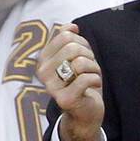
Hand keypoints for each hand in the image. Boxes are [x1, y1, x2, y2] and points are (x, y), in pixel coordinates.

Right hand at [37, 23, 104, 140]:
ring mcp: (52, 87)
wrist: (85, 113)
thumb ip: (68, 41)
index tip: (84, 54)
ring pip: (80, 62)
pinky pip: (86, 79)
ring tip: (93, 76)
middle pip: (72, 47)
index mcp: (43, 59)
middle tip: (90, 67)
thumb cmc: (81, 83)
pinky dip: (96, 79)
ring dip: (94, 67)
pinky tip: (94, 85)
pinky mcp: (65, 99)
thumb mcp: (74, 58)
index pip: (65, 36)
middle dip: (88, 55)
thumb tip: (72, 26)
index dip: (81, 42)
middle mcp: (42, 73)